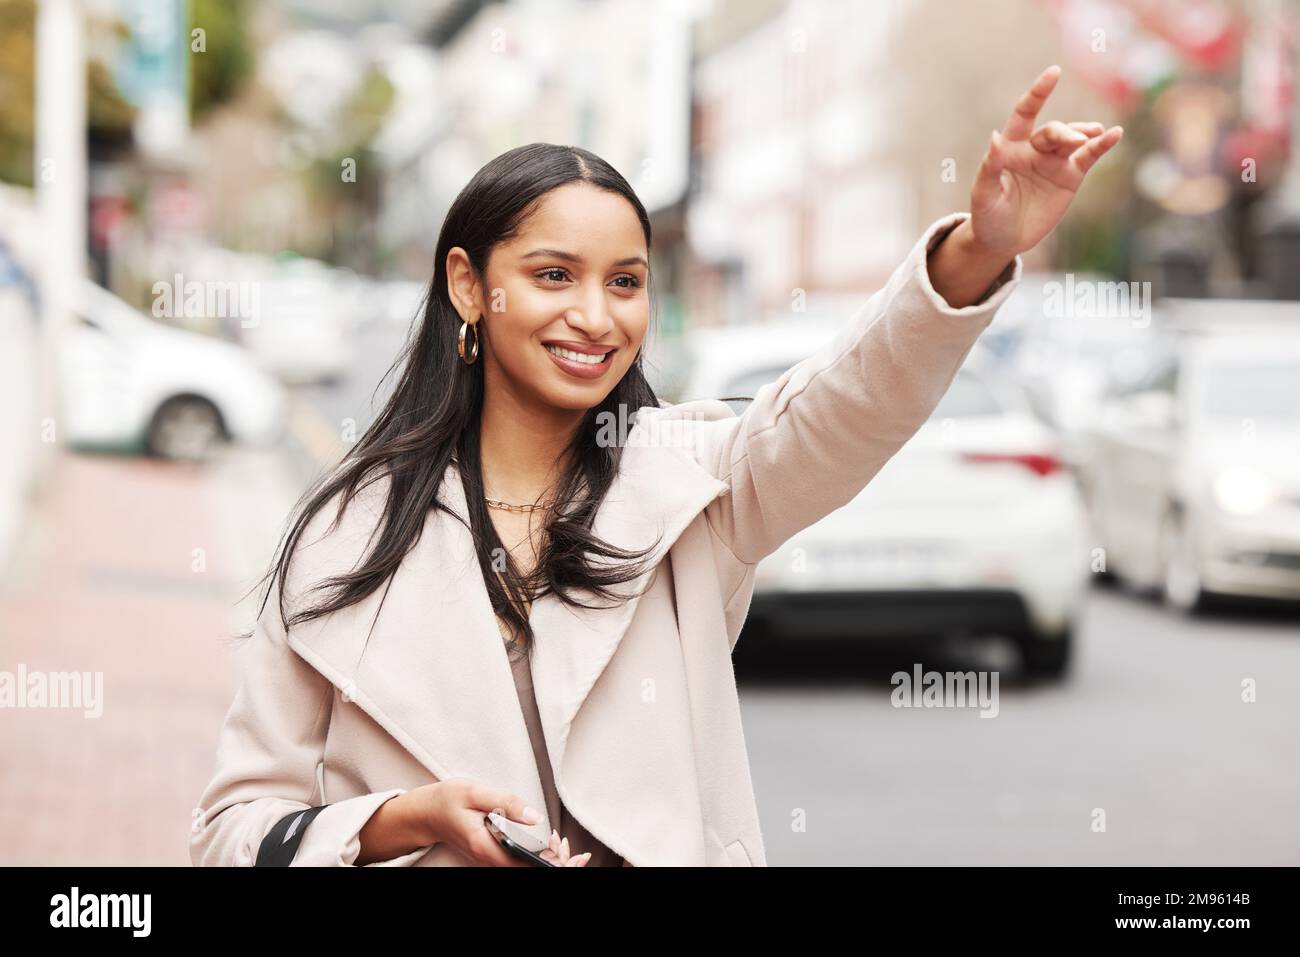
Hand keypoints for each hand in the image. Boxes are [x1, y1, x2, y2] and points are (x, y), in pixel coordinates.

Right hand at [411, 778, 589, 866]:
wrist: (427, 812)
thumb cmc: (447, 801)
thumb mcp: (474, 792)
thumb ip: (505, 802)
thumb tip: (533, 815)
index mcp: (484, 846)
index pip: (521, 864)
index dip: (547, 863)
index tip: (566, 854)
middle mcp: (489, 858)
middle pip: (527, 870)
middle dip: (554, 864)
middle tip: (577, 856)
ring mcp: (492, 858)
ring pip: (524, 868)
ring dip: (548, 861)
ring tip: (565, 847)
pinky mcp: (494, 854)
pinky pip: (519, 862)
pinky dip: (538, 857)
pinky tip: (550, 845)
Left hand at [969, 64, 1122, 258]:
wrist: (1003, 240)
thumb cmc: (987, 216)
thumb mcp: (983, 195)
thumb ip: (990, 167)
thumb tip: (995, 137)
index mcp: (1010, 147)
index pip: (1025, 113)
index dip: (1038, 93)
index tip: (1054, 73)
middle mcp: (1034, 149)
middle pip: (1053, 131)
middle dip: (1064, 133)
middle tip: (1073, 141)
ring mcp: (1054, 161)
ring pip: (1074, 138)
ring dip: (1084, 133)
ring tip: (1095, 134)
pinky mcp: (1070, 176)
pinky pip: (1089, 155)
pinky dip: (1102, 144)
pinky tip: (1114, 134)